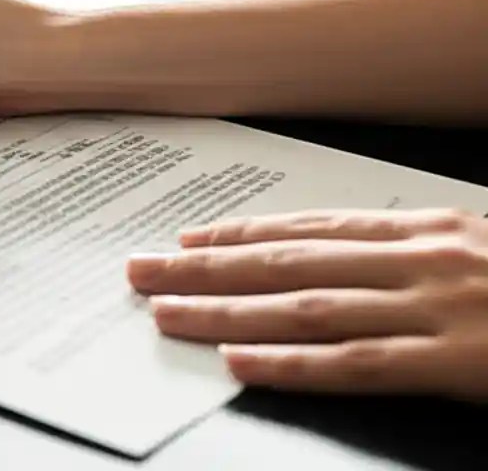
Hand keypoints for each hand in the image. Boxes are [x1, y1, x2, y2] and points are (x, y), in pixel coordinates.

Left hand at [126, 208, 487, 400]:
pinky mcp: (456, 362)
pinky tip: (238, 364)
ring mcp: (435, 309)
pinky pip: (356, 366)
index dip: (241, 235)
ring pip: (304, 309)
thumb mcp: (479, 250)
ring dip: (225, 311)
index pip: (310, 230)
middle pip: (288, 264)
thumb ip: (414, 251)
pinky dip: (291, 365)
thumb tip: (340, 259)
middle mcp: (418, 259)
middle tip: (140, 268)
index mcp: (425, 229)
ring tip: (164, 313)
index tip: (187, 238)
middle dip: (205, 266)